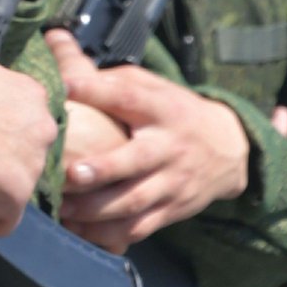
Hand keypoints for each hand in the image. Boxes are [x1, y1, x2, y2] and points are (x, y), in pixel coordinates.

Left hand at [46, 30, 250, 249]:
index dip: (97, 91)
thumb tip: (57, 53)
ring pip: (134, 201)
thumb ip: (108, 79)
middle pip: (136, 161)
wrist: (230, 149)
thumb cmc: (174, 111)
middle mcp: (168, 147)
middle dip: (104, 169)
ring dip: (97, 209)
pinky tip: (81, 231)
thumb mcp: (150, 86)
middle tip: (70, 172)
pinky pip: (139, 227)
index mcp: (160, 109)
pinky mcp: (171, 210)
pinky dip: (109, 233)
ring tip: (63, 207)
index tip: (65, 87)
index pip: (128, 97)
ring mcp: (172, 183)